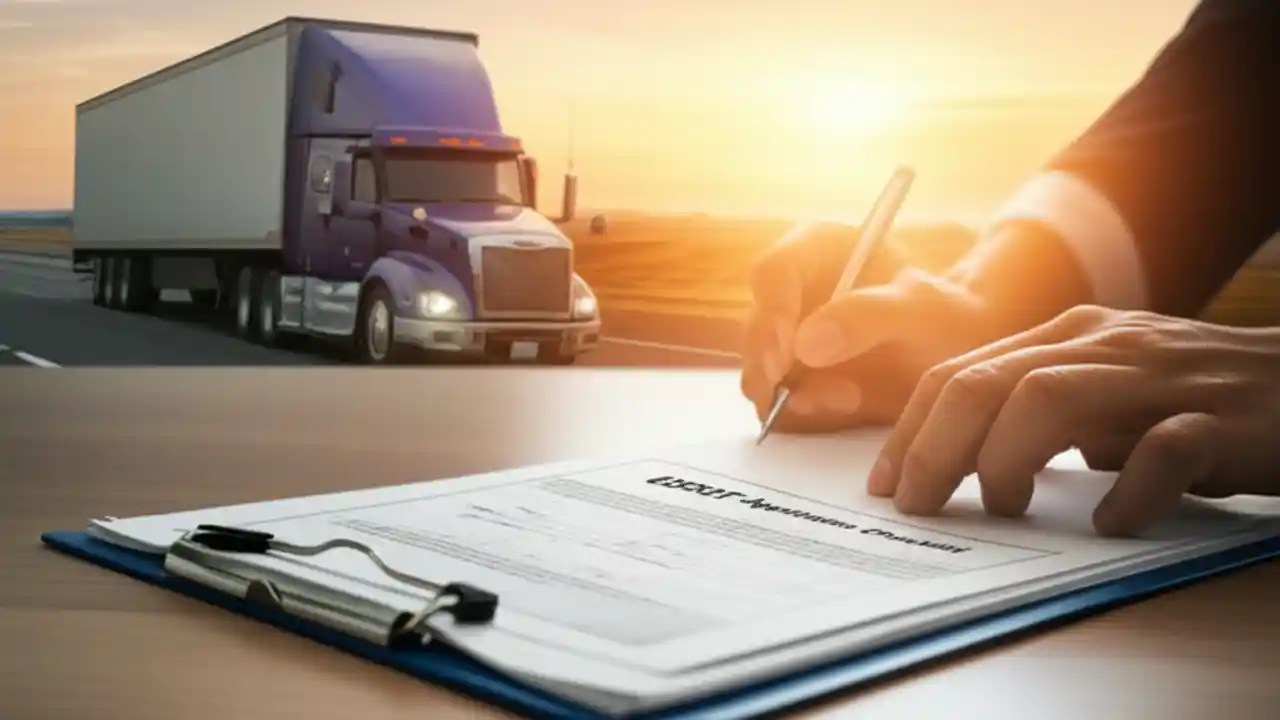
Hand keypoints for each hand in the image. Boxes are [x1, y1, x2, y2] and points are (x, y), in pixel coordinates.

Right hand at [740, 222, 1081, 430]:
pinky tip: (841, 403)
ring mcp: (794, 335)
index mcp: (821, 250)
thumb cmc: (952, 316)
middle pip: (757, 324)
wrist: (967, 352)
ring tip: (844, 398)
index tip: (785, 352)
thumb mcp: (924, 310)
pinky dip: (799, 408)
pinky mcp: (799, 376)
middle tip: (794, 392)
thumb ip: (869, 316)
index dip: (771, 309)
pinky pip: (779, 397)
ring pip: (760, 365)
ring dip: (786, 390)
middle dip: (771, 363)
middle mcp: (798, 291)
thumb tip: (805, 344)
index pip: (774, 271)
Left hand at [870, 305, 1279, 535]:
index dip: (912, 428)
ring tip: (1000, 508)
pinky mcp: (1221, 422)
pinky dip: (1127, 490)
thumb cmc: (1193, 394)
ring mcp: (1161, 379)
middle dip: (936, 445)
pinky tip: (1108, 523)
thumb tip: (963, 463)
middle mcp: (1104, 346)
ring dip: (1007, 457)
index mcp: (1068, 337)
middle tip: (915, 505)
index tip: (885, 483)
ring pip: (1054, 398)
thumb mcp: (1104, 388)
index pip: (962, 373)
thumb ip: (1041, 411)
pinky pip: (1164, 451)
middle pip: (991, 382)